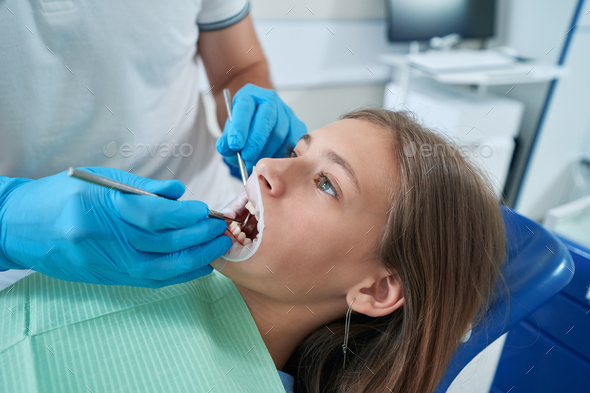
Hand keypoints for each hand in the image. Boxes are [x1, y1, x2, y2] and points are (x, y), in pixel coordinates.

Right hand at [0, 167, 231, 287]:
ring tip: (217, 248)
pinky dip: (176, 275)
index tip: (206, 211)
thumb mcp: (100, 179)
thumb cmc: (60, 194)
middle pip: (163, 244)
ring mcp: (103, 263)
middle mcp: (103, 239)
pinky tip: (197, 266)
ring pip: (160, 268)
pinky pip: (148, 280)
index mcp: (101, 207)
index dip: (186, 215)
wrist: (17, 225)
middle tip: (222, 229)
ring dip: (195, 260)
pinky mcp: (105, 277)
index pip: (154, 216)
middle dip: (199, 238)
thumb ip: (144, 188)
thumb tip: (180, 193)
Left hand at [216, 83, 306, 171]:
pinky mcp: (298, 125)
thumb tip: (226, 148)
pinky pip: (292, 142)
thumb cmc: (243, 128)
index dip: (240, 127)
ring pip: (280, 133)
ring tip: (256, 163)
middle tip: (247, 158)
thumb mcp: (229, 133)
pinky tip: (272, 162)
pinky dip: (282, 155)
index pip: (244, 108)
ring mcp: (286, 112)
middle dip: (256, 142)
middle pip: (266, 120)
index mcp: (249, 96)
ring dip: (268, 152)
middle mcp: (269, 100)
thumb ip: (225, 141)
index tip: (234, 145)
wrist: (257, 122)